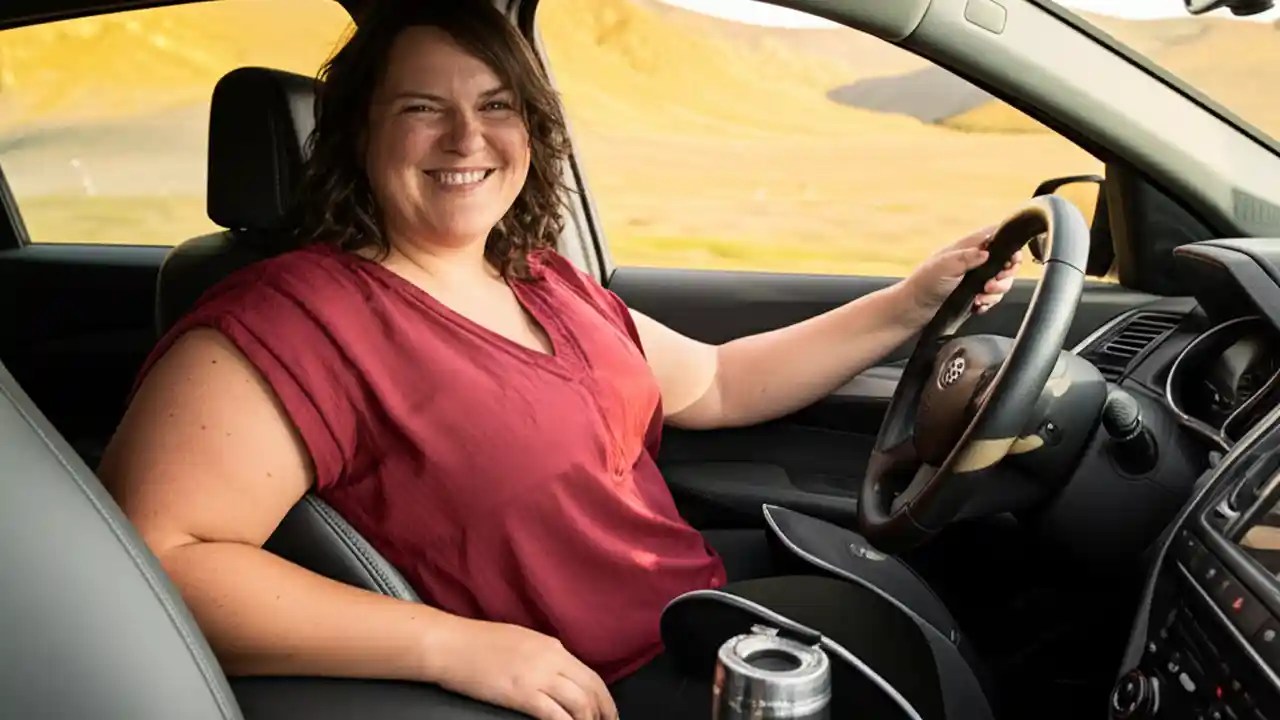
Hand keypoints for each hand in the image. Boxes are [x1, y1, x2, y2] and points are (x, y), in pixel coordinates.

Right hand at [425, 617, 617, 719]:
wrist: (450, 644)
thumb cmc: (477, 643)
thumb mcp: (521, 641)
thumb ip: (542, 657)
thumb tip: (556, 673)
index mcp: (552, 647)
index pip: (591, 676)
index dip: (604, 699)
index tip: (608, 714)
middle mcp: (552, 659)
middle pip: (592, 690)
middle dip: (604, 713)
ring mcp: (538, 676)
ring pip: (580, 704)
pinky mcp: (522, 693)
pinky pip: (556, 715)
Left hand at [898, 226, 1022, 323]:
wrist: (912, 310)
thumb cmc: (924, 284)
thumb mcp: (944, 266)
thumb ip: (967, 257)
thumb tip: (987, 252)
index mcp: (967, 247)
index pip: (997, 237)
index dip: (1010, 246)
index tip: (1010, 260)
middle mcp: (973, 261)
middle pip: (1005, 262)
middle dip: (1005, 275)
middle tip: (992, 284)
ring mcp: (975, 279)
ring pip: (1001, 282)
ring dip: (996, 291)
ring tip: (981, 297)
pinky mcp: (974, 296)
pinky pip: (992, 298)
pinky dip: (989, 303)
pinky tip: (978, 306)